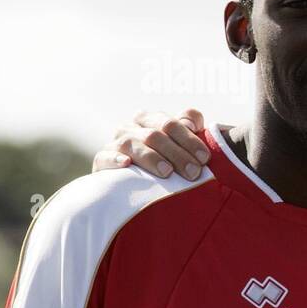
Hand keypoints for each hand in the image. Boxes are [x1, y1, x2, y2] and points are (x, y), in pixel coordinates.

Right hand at [92, 108, 209, 179]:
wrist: (131, 187)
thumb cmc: (164, 166)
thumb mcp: (181, 151)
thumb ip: (191, 134)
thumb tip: (199, 125)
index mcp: (153, 120)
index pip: (172, 122)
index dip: (190, 138)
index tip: (205, 157)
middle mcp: (133, 127)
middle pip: (156, 133)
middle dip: (177, 153)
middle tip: (194, 172)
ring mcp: (116, 142)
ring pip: (132, 142)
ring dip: (151, 157)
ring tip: (167, 172)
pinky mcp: (101, 160)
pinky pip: (105, 156)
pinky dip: (115, 159)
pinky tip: (126, 164)